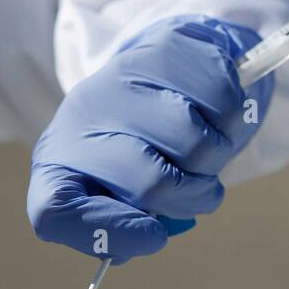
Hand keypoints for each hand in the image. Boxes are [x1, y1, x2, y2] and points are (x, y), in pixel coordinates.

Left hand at [28, 15, 273, 263]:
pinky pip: (223, 107)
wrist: (155, 74)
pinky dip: (232, 124)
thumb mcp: (116, 192)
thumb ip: (125, 224)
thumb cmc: (133, 152)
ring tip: (206, 156)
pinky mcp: (167, 51)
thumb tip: (151, 234)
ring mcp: (121, 79)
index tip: (154, 237)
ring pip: (193, 146)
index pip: (56, 210)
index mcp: (56, 165)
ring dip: (214, 163)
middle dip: (187, 198)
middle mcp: (79, 119)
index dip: (109, 232)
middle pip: (148, 182)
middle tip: (200, 196)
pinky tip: (215, 119)